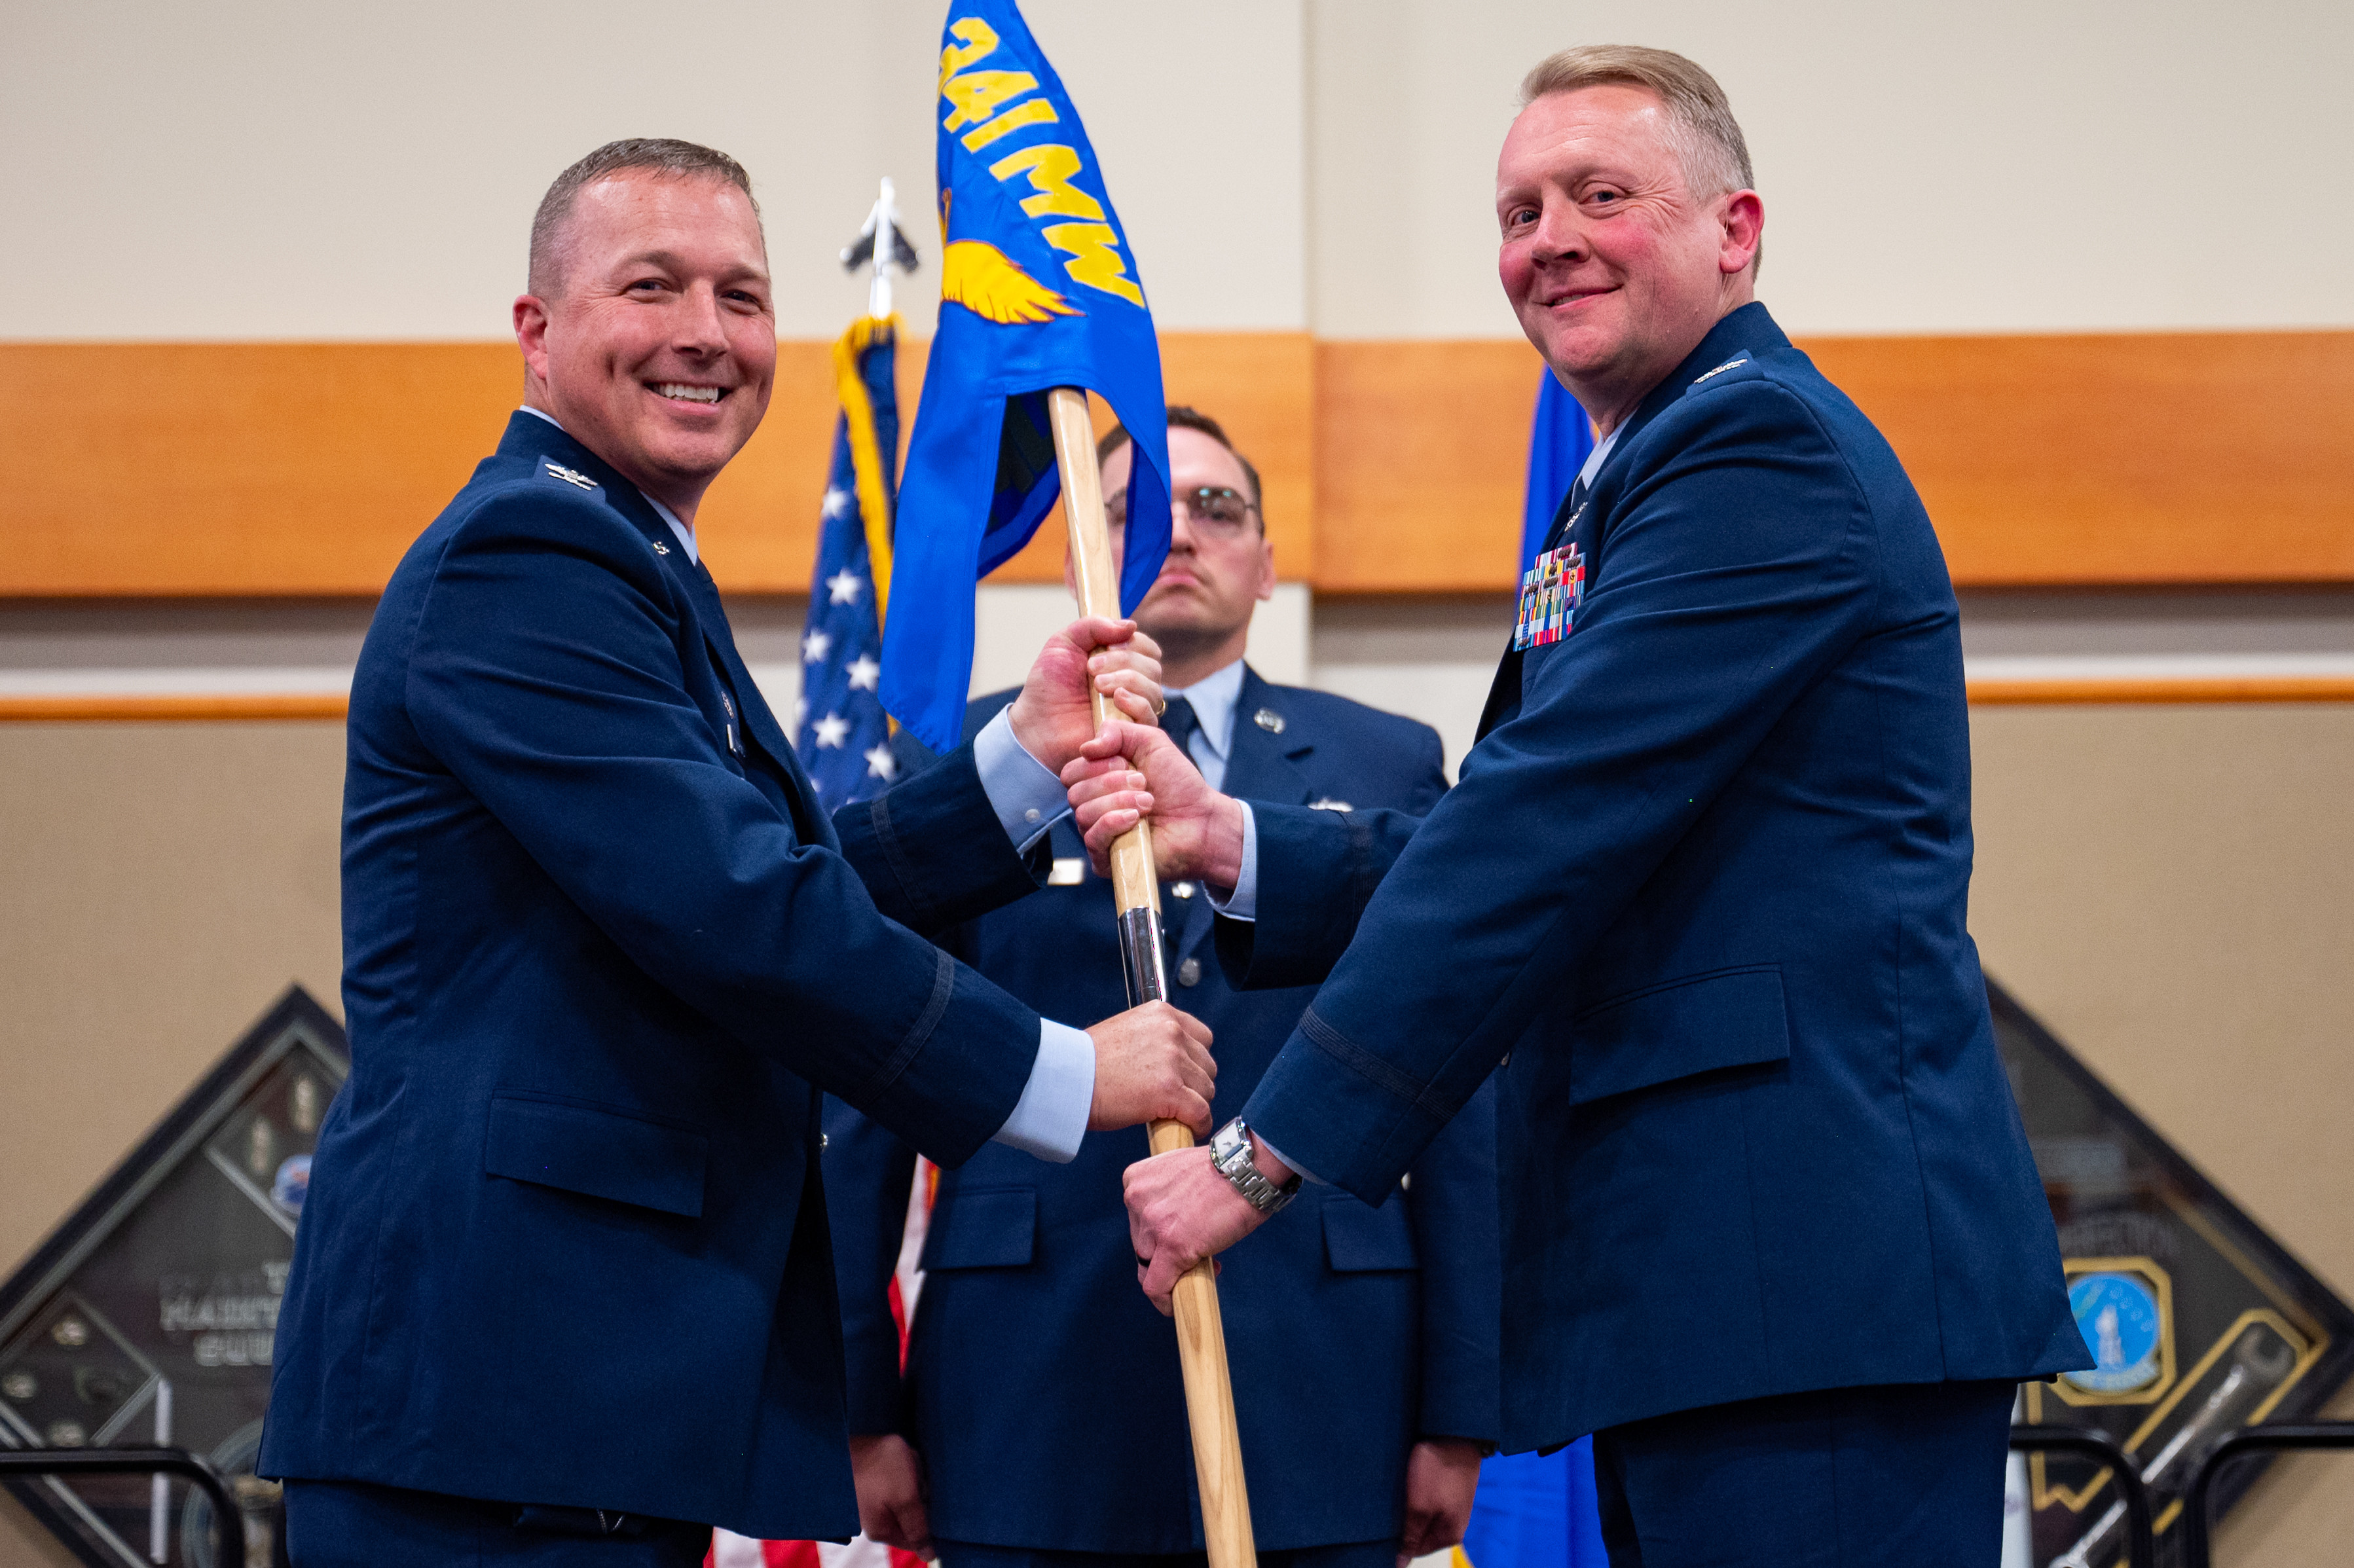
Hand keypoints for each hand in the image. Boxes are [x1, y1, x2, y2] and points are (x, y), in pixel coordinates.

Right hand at [848, 1433, 932, 1558]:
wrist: (841, 1440)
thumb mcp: (905, 1497)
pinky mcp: (870, 1484)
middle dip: (918, 1492)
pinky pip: (895, 1481)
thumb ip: (918, 1527)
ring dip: (910, 1476)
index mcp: (884, 1531)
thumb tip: (929, 1556)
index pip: (918, 1536)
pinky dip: (901, 1468)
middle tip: (912, 1475)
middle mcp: (876, 1521)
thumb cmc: (876, 1468)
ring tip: (902, 1462)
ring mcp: (871, 1502)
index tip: (929, 1497)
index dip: (931, 1520)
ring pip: (905, 1495)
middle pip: (912, 1514)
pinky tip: (895, 1457)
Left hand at [1007, 616, 1162, 773]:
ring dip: (1127, 681)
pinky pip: (1149, 715)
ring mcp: (1133, 711)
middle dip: (1123, 662)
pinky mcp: (1131, 733)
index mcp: (1121, 663)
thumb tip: (1131, 625)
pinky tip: (1115, 700)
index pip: (1147, 648)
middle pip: (1153, 667)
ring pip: (1153, 690)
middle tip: (1091, 669)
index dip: (1133, 643)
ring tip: (1097, 686)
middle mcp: (1133, 686)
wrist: (1036, 724)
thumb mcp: (1064, 643)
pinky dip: (1135, 703)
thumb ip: (1093, 626)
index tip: (1107, 646)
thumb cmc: (1049, 686)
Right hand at [1062, 720, 1245, 886]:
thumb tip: (1087, 746)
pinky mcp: (1105, 858)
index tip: (1126, 763)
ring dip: (1120, 802)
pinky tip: (1136, 820)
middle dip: (1112, 782)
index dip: (1095, 764)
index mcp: (1098, 782)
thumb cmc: (1178, 785)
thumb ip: (1118, 731)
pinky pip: (1092, 837)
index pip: (1071, 772)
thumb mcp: (1150, 742)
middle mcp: (1094, 807)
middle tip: (1143, 783)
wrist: (1201, 820)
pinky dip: (1114, 822)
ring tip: (1148, 803)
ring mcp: (1099, 834)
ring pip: (1083, 813)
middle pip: (1075, 792)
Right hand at [1087, 1001, 1216, 1135]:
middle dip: (1194, 1084)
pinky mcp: (1170, 1090)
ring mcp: (1173, 1061)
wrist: (1067, 1078)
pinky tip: (1185, 1127)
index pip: (1202, 1038)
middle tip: (1174, 1096)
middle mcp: (1172, 1032)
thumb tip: (1175, 1065)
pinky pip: (1200, 1112)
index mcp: (1162, 1014)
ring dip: (1194, 1103)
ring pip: (1206, 1090)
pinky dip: (1196, 1123)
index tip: (1185, 1075)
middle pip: (1207, 1065)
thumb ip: (1156, 1040)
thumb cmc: (1087, 1061)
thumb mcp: (1127, 1031)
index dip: (1195, 1061)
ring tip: (1172, 1112)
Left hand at [1124, 1143, 1274, 1313]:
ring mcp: (1152, 1224)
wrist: (1248, 1169)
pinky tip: (1174, 1303)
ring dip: (1173, 1272)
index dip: (1159, 1234)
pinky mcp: (1172, 1246)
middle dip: (1166, 1254)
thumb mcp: (1181, 1171)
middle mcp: (1136, 1199)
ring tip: (1203, 1265)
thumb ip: (1168, 1194)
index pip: (1137, 1220)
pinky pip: (1156, 1286)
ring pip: (1148, 1265)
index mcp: (1136, 1178)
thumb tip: (1174, 1226)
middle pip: (1141, 1243)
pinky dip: (1163, 1300)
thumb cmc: (1226, 1168)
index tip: (1183, 1236)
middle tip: (1197, 1254)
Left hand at [1397, 1439, 1483, 1566]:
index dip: (1396, 1542)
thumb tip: (1400, 1563)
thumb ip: (1411, 1536)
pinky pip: (1423, 1497)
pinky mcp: (1444, 1486)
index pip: (1414, 1551)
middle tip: (1387, 1506)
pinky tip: (1404, 1481)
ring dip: (1405, 1506)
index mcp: (1449, 1534)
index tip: (1381, 1528)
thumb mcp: (1420, 1507)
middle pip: (1417, 1532)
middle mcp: (1451, 1521)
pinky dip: (1411, 1492)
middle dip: (1400, 1523)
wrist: (1453, 1429)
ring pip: (1418, 1513)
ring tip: (1396, 1491)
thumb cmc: (1440, 1466)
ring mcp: (1449, 1502)